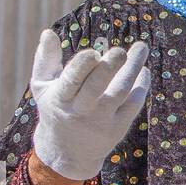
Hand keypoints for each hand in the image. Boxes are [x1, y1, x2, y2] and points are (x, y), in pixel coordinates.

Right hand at [30, 29, 151, 181]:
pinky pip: (133, 104)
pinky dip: (140, 86)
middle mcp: (80, 111)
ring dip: (133, 69)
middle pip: (97, 87)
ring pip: (120, 92)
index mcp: (60, 98)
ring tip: (141, 48)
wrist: (66, 152)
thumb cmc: (55, 108)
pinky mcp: (118, 128)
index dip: (82, 67)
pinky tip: (143, 70)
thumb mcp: (43, 86)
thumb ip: (46, 59)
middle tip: (120, 51)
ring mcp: (101, 120)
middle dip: (109, 68)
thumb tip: (48, 31)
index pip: (71, 81)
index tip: (93, 52)